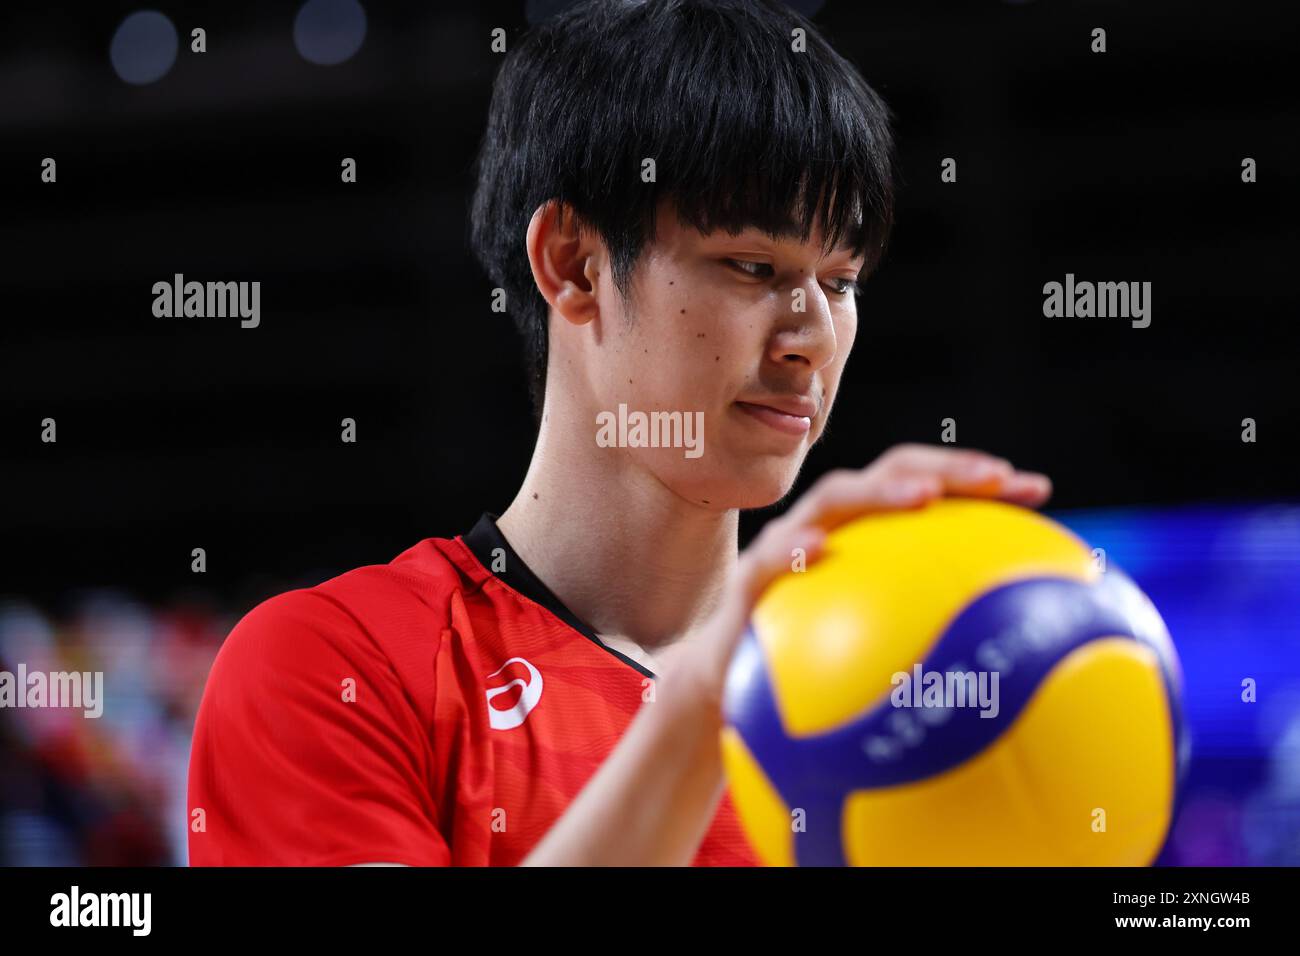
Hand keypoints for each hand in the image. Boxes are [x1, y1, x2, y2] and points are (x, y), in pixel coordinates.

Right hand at [669, 444, 1051, 708]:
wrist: (727, 685)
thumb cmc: (811, 666)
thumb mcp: (877, 653)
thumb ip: (927, 636)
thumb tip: (1017, 660)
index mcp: (870, 534)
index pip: (930, 487)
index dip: (979, 481)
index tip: (1035, 489)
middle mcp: (833, 524)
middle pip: (891, 472)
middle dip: (943, 466)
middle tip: (994, 477)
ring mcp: (790, 544)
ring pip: (834, 496)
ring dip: (879, 490)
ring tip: (921, 497)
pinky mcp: (749, 579)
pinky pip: (770, 558)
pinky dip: (794, 549)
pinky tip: (819, 552)